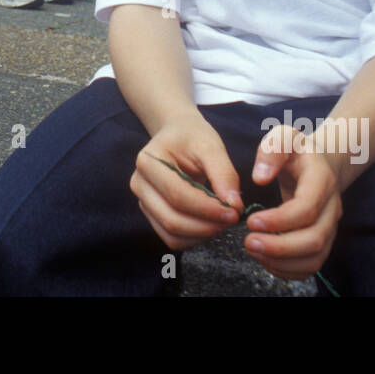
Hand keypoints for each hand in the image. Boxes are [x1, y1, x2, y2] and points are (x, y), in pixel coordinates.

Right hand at [130, 112, 243, 250]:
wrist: (177, 134)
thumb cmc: (192, 137)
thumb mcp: (211, 146)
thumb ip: (224, 174)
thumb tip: (235, 206)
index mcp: (148, 161)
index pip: (177, 194)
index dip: (207, 208)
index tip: (234, 212)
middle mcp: (139, 183)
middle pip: (171, 219)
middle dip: (205, 226)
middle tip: (232, 220)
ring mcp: (142, 201)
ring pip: (170, 234)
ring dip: (201, 235)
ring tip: (223, 223)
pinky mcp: (151, 214)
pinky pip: (171, 238)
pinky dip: (193, 239)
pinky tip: (210, 226)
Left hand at [243, 124, 343, 279]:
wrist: (319, 163)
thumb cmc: (296, 151)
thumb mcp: (284, 137)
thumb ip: (272, 150)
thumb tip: (260, 177)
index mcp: (322, 180)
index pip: (307, 209)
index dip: (280, 220)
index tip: (251, 221)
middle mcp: (332, 208)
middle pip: (315, 239)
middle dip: (280, 247)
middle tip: (248, 242)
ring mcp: (330, 227)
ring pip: (315, 258)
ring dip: (282, 262)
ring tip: (253, 251)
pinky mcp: (323, 241)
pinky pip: (311, 265)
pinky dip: (288, 270)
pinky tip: (265, 260)